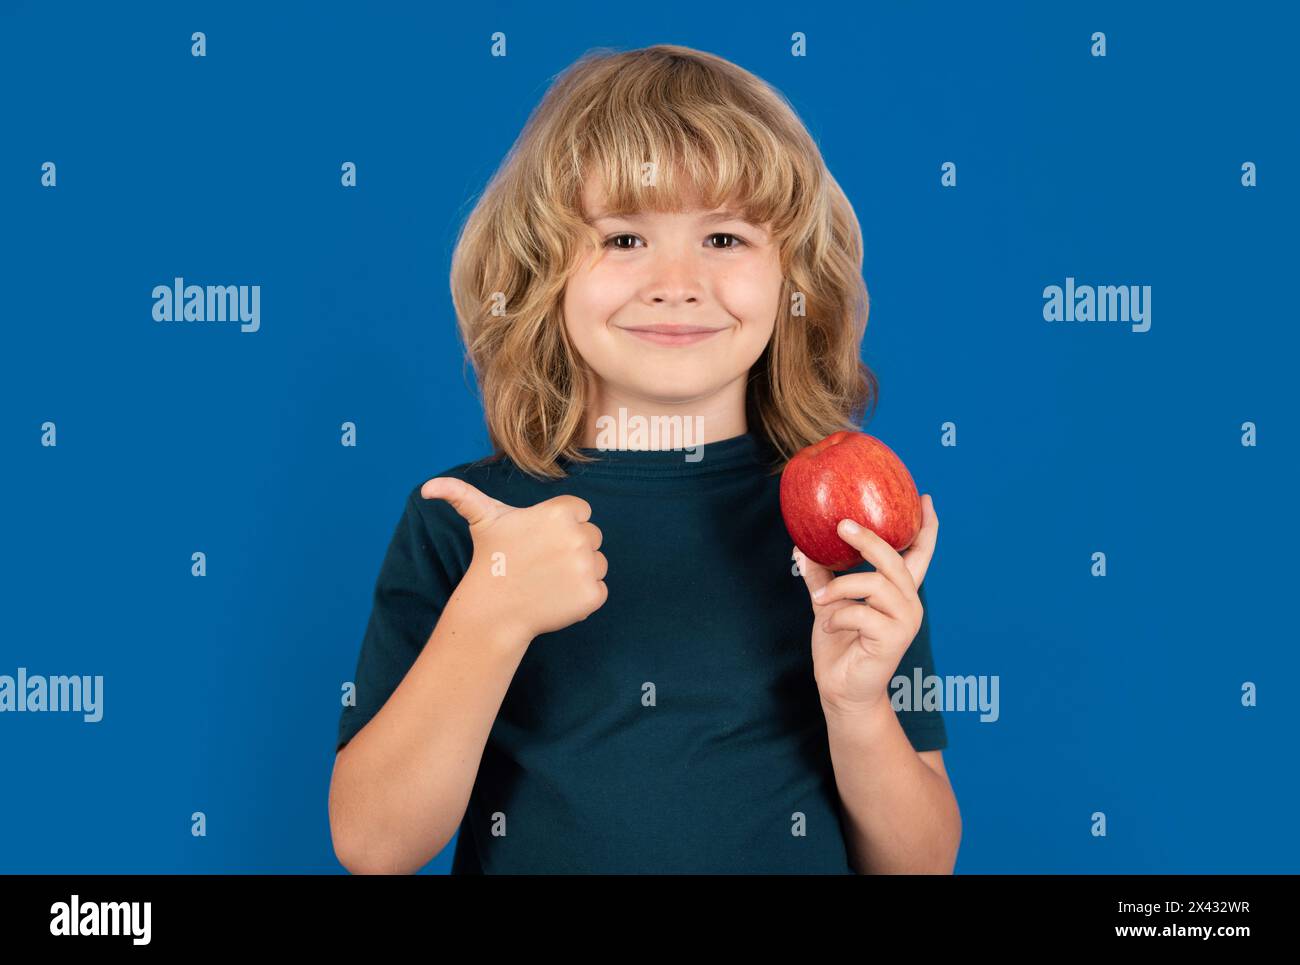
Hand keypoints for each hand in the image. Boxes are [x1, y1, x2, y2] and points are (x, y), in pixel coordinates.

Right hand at [421, 477, 608, 639]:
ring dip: (580, 572)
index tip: (541, 539)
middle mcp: (578, 536)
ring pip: (598, 563)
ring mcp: (587, 567)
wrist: (494, 610)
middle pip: (592, 538)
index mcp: (561, 512)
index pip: (582, 513)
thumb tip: (427, 488)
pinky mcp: (592, 595)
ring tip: (548, 579)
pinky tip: (557, 597)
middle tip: (542, 562)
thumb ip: (461, 494)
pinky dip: (583, 596)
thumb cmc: (491, 560)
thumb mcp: (481, 520)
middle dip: (572, 548)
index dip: (563, 526)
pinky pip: (599, 590)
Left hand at [794, 494, 938, 717]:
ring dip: (840, 586)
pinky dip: (837, 615)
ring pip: (875, 584)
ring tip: (820, 598)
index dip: (926, 527)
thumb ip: (821, 575)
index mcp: (897, 592)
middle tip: (842, 525)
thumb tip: (801, 546)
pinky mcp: (893, 639)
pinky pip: (861, 612)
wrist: (842, 690)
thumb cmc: (840, 646)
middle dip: (869, 539)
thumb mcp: (829, 603)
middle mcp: (908, 603)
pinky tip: (829, 624)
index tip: (925, 499)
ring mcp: (904, 621)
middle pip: (895, 559)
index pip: (919, 554)